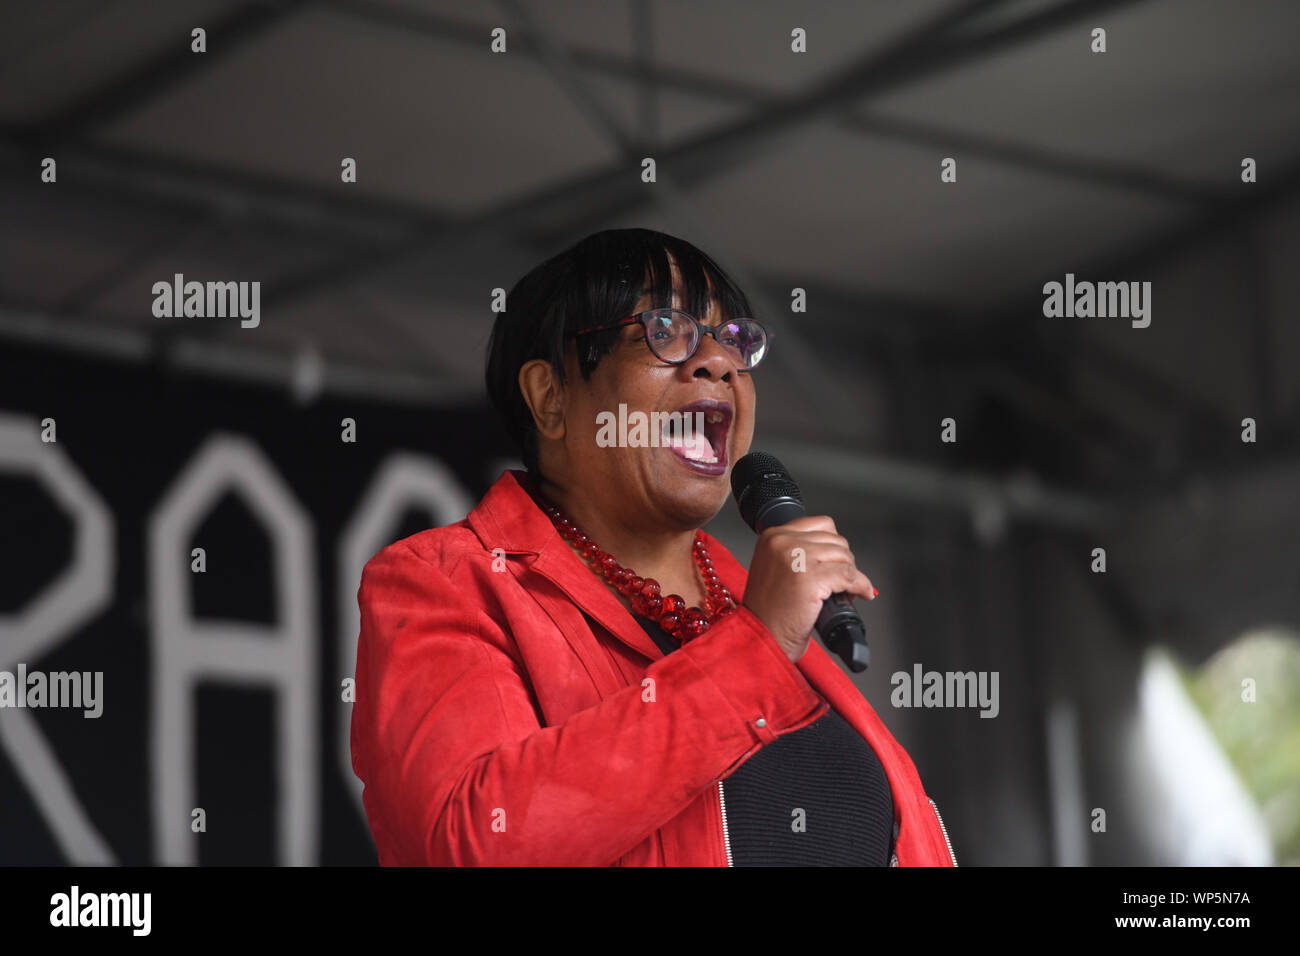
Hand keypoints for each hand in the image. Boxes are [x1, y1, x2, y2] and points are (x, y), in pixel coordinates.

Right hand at [741, 516, 875, 663]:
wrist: (760, 637)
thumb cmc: (768, 611)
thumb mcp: (774, 567)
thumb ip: (796, 552)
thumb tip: (834, 552)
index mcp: (772, 536)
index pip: (821, 524)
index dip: (834, 545)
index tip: (836, 560)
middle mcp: (783, 542)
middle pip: (835, 540)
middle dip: (843, 561)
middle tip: (841, 581)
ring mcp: (797, 558)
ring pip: (844, 557)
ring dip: (852, 574)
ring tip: (846, 589)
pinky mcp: (811, 578)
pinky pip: (850, 576)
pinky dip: (860, 586)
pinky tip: (859, 594)